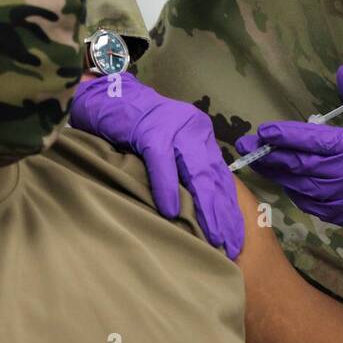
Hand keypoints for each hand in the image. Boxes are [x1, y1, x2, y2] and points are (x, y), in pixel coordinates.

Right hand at [71, 72, 244, 258]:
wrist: (106, 97)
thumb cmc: (133, 129)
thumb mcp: (167, 148)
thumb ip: (183, 169)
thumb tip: (199, 209)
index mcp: (200, 135)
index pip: (221, 175)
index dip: (229, 207)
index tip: (236, 236)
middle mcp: (194, 128)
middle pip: (215, 177)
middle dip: (224, 213)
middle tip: (231, 245)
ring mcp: (174, 128)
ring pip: (197, 171)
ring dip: (206, 206)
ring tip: (213, 235)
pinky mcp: (151, 130)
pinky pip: (162, 163)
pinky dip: (167, 189)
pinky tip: (170, 212)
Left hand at [233, 64, 342, 236]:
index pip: (317, 142)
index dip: (288, 136)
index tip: (265, 130)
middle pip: (301, 166)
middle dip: (270, 155)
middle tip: (245, 146)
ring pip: (302, 187)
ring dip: (278, 174)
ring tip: (257, 161)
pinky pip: (312, 205)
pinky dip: (295, 193)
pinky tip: (284, 181)